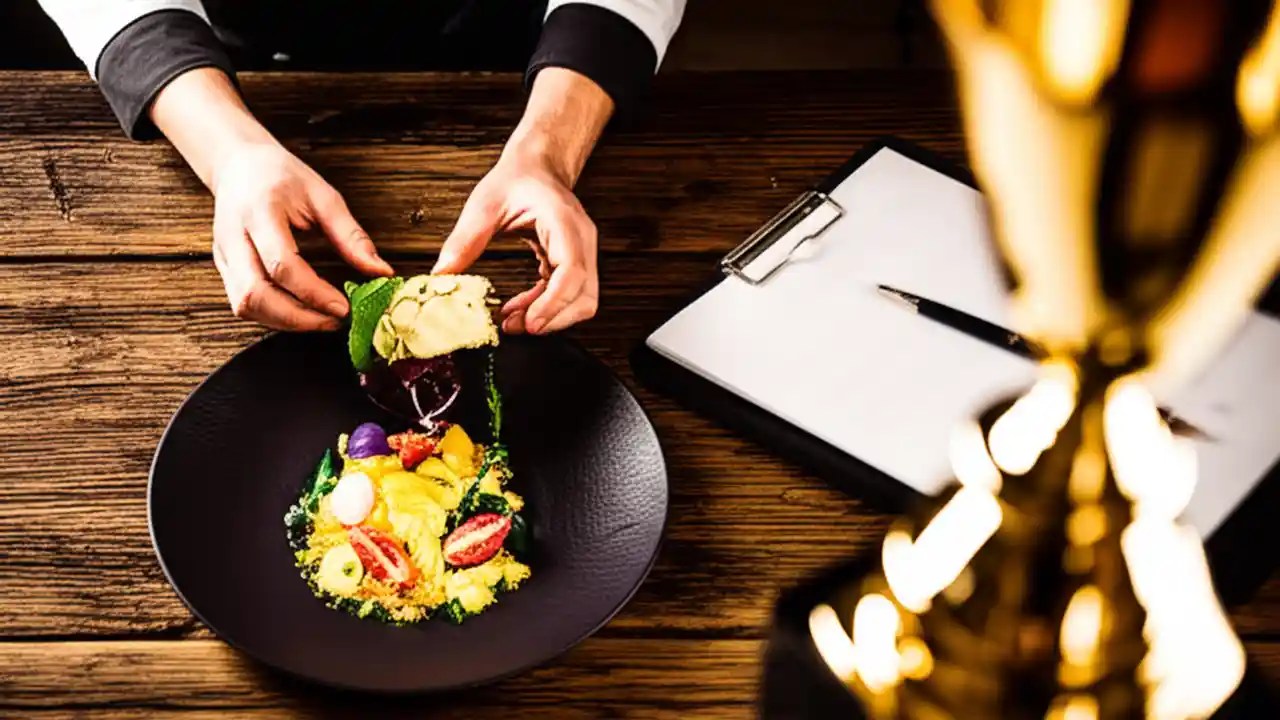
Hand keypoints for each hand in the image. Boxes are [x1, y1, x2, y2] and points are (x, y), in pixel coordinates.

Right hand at [148, 67, 392, 330]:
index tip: (343, 307)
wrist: (239, 164)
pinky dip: (272, 317)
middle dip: (297, 318)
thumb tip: (381, 272)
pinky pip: (243, 304)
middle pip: (255, 294)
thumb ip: (351, 236)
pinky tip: (300, 313)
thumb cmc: (282, 177)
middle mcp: (233, 237)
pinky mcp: (222, 268)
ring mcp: (223, 255)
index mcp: (259, 211)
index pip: (281, 264)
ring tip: (321, 320)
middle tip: (334, 321)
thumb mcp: (323, 196)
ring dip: (284, 322)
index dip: (313, 292)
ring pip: (245, 305)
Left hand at [433, 67, 614, 334]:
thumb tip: (441, 274)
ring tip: (512, 321)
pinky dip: (545, 309)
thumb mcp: (485, 204)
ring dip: (549, 318)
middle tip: (515, 327)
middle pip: (584, 296)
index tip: (531, 323)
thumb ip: (465, 239)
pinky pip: (568, 297)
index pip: (572, 271)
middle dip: (552, 319)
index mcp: (564, 222)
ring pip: (581, 302)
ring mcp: (582, 254)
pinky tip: (518, 310)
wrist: (537, 167)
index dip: (554, 302)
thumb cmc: (517, 180)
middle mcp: (581, 241)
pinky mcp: (573, 264)